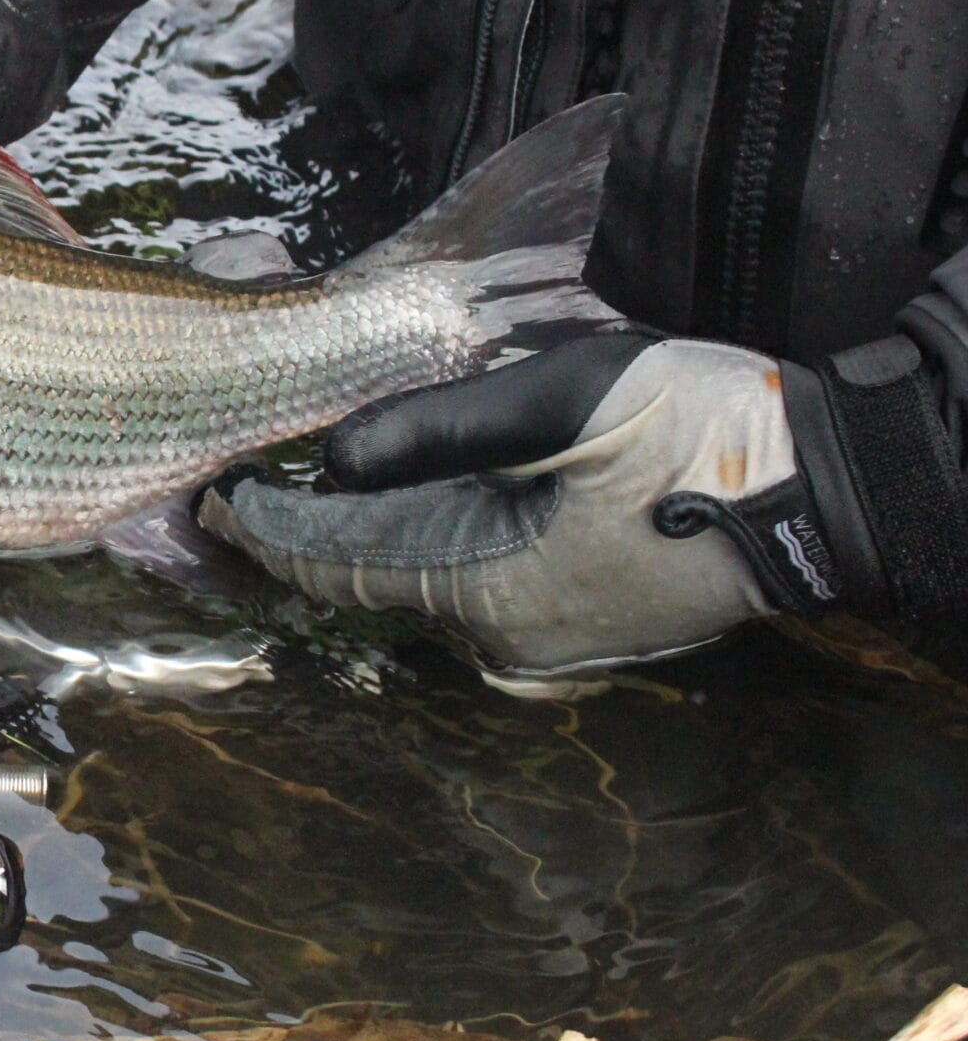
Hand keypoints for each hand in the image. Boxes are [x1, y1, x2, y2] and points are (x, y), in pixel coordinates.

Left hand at [197, 335, 856, 673]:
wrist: (828, 488)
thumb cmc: (699, 433)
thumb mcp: (558, 401)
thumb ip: (437, 431)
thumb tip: (338, 456)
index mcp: (484, 588)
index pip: (336, 564)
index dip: (266, 529)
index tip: (212, 494)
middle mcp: (502, 634)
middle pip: (370, 575)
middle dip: (308, 526)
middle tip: (246, 475)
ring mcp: (544, 639)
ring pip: (420, 578)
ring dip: (367, 532)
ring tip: (308, 478)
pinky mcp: (577, 622)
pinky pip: (473, 582)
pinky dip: (426, 540)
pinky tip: (406, 496)